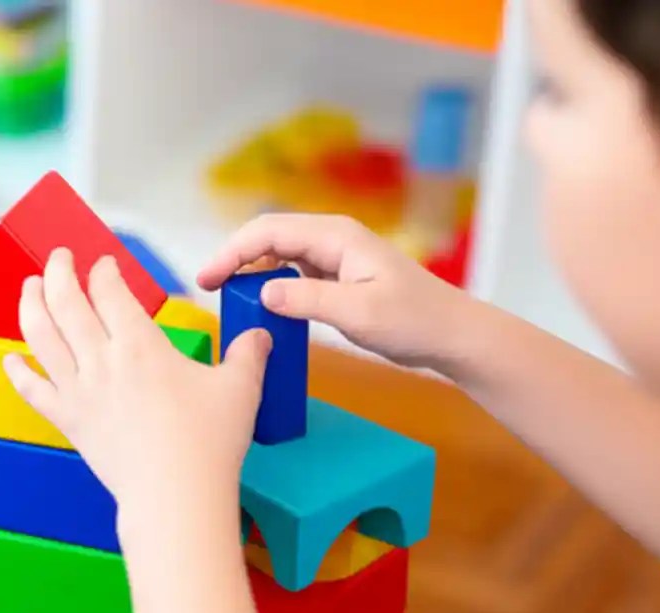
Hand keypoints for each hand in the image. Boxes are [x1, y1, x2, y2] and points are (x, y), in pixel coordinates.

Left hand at [4, 248, 272, 532]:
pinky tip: (8, 359)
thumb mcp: (241, 390)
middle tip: (58, 258)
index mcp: (141, 345)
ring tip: (29, 287)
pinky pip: (33, 391)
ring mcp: (79, 391)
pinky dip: (16, 372)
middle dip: (58, 272)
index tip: (105, 264)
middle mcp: (102, 361)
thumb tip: (261, 335)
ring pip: (41, 336)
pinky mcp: (69, 422)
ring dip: (30, 305)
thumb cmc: (208, 444)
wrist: (175, 497)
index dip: (104, 271)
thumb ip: (248, 355)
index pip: (110, 291)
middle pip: (66, 302)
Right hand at [197, 214, 488, 372]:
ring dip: (251, 270)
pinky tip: (262, 304)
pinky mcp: (338, 277)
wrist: (452, 335)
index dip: (231, 252)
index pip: (268, 231)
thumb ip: (307, 300)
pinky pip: (293, 272)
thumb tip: (263, 291)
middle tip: (207, 288)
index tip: (207, 280)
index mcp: (336, 236)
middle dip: (234, 258)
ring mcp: (335, 256)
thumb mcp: (358, 314)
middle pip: (268, 237)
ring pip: (278, 253)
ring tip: (228, 297)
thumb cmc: (415, 321)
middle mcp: (332, 239)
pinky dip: (270, 283)